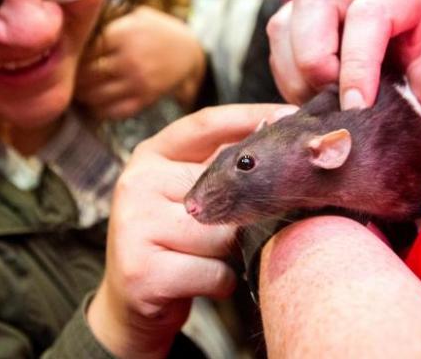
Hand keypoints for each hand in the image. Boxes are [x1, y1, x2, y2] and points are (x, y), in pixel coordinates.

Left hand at [76, 6, 205, 119]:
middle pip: (85, 74)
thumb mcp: (136, 15)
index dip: (72, 53)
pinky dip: (97, 108)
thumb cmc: (156, 30)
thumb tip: (73, 23)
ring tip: (79, 86)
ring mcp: (137, 83)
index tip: (69, 53)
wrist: (189, 54)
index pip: (83, 49)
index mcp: (124, 34)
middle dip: (73, 76)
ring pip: (94, 95)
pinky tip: (95, 99)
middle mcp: (129, 60)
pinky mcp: (144, 100)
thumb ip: (108, 18)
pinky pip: (111, 111)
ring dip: (82, 93)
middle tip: (68, 74)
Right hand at [87, 103, 284, 358]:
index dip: (251, 116)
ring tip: (207, 258)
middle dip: (245, 210)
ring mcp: (135, 227)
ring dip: (230, 252)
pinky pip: (215, 272)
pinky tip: (202, 280)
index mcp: (150, 157)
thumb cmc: (171, 244)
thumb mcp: (185, 194)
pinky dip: (220, 281)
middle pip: (224, 186)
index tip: (291, 114)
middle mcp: (137, 184)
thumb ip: (217, 167)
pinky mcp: (144, 271)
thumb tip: (277, 134)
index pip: (206, 124)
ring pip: (224, 234)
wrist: (129, 305)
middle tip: (241, 226)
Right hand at [267, 0, 420, 110]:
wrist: (398, 38)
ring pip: (283, 33)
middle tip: (340, 104)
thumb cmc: (420, 48)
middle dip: (319, 67)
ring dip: (301, 80)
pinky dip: (290, 85)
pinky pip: (275, 55)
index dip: (358, 66)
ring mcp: (307, 1)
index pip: (367, 17)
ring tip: (330, 105)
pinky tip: (316, 100)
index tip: (357, 108)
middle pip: (311, 8)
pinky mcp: (285, 22)